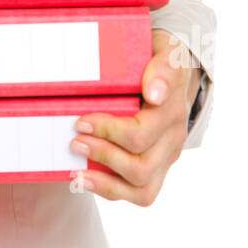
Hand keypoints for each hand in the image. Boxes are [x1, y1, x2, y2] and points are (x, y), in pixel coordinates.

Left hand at [69, 29, 201, 205]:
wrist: (170, 80)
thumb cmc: (155, 63)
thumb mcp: (161, 53)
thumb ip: (161, 68)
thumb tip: (155, 93)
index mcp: (172, 102)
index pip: (143, 130)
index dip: (111, 127)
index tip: (82, 120)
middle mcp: (174, 132)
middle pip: (141, 154)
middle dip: (102, 148)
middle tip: (74, 136)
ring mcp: (168, 155)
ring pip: (142, 182)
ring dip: (104, 175)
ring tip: (76, 163)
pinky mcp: (159, 170)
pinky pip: (141, 194)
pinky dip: (109, 190)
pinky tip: (84, 180)